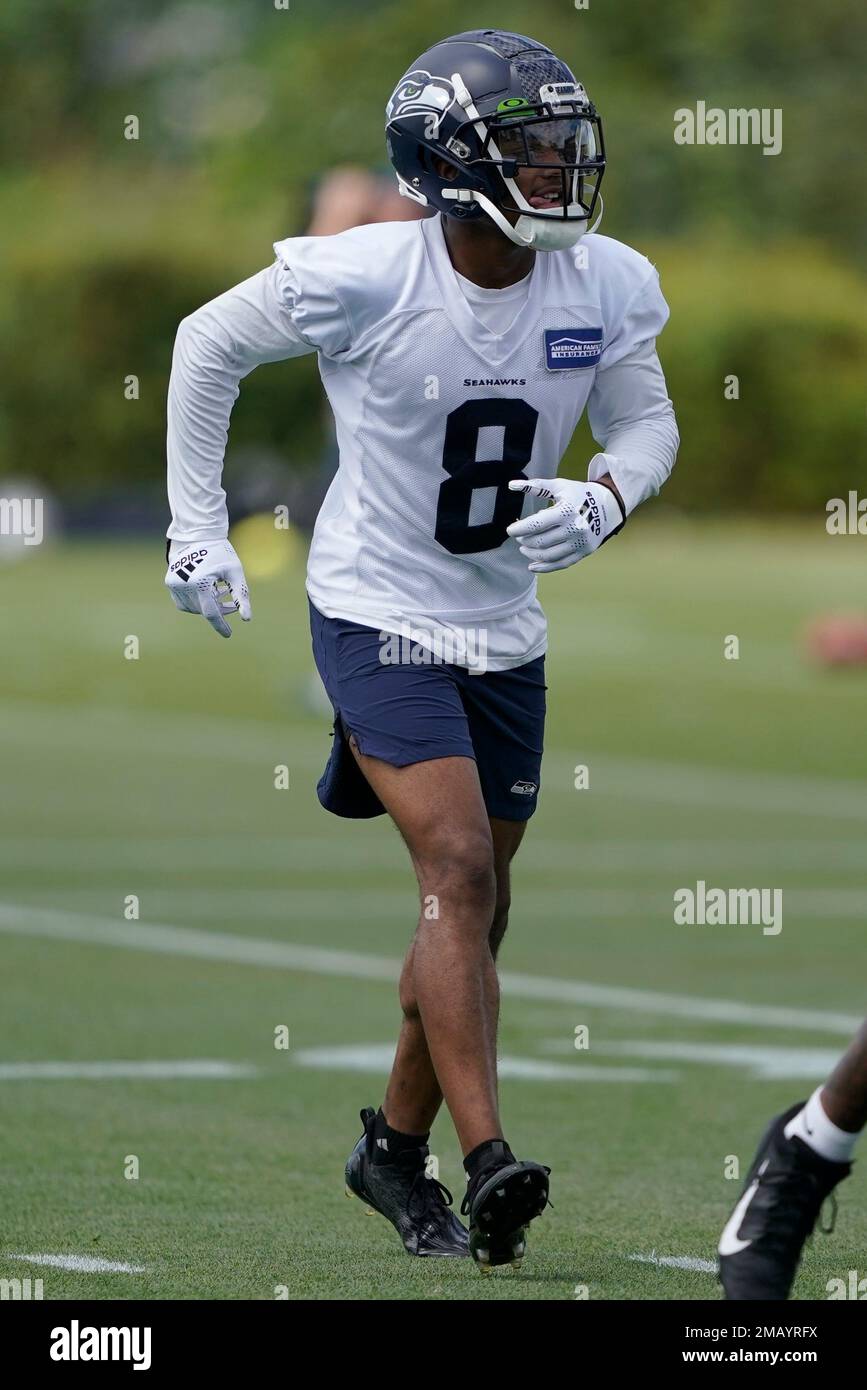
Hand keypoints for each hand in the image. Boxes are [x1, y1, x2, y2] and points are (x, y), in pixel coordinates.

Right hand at [165, 538, 251, 637]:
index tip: (228, 634)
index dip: (220, 625)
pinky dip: (195, 600)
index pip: (211, 613)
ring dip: (206, 605)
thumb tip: (247, 618)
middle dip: (218, 609)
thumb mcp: (235, 572)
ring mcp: (174, 584)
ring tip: (219, 591)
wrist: (197, 533)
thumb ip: (241, 595)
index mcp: (200, 582)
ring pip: (193, 608)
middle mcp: (183, 585)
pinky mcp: (169, 582)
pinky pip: (183, 601)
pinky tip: (206, 589)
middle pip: (203, 609)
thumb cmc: (221, 552)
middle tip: (230, 600)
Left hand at [506, 477, 624, 572]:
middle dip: (524, 540)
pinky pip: (561, 564)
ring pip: (549, 555)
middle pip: (541, 541)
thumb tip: (512, 485)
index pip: (536, 524)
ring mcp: (580, 542)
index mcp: (566, 511)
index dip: (519, 529)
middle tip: (518, 537)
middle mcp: (574, 528)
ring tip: (523, 548)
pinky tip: (532, 565)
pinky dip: (545, 567)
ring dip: (532, 554)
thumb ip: (535, 486)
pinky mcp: (584, 552)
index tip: (510, 530)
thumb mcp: (559, 486)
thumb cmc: (578, 494)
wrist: (606, 506)